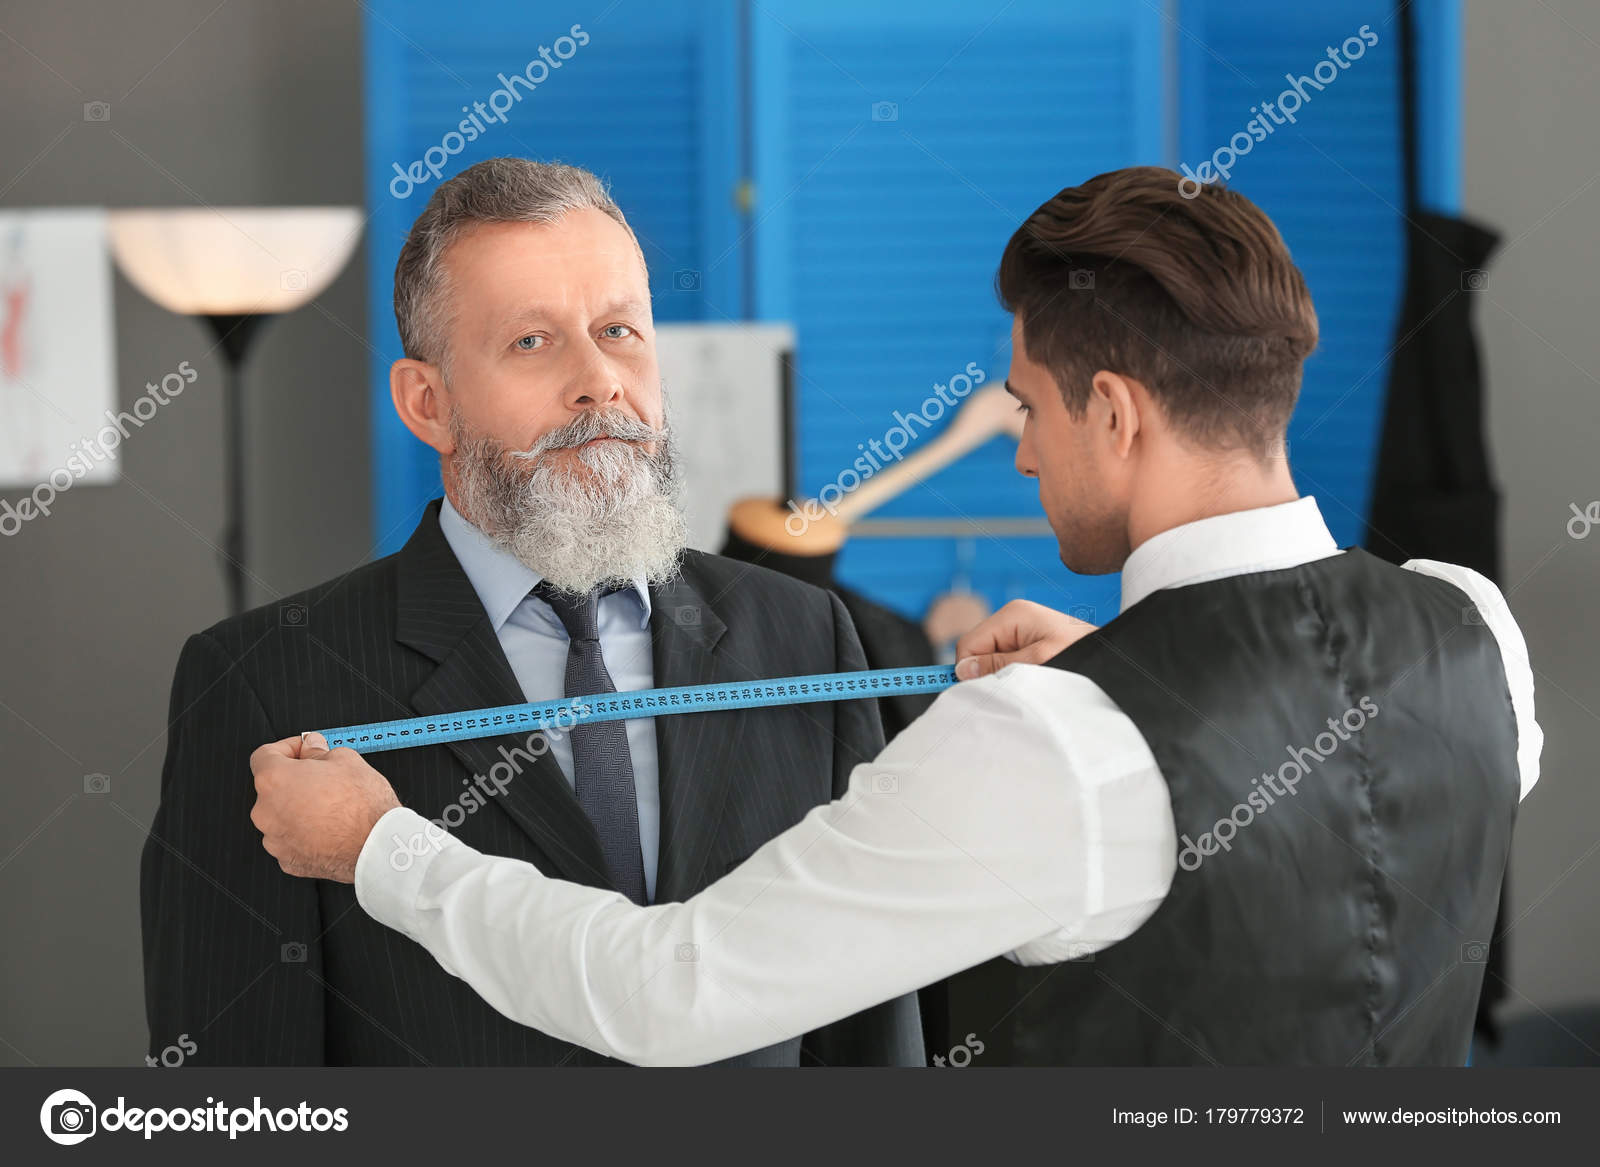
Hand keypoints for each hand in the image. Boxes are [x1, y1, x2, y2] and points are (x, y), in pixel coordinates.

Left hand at [250, 732, 400, 883]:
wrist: (376, 845)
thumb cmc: (361, 804)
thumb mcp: (344, 759)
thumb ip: (318, 750)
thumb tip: (311, 747)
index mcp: (274, 780)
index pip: (264, 755)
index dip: (287, 748)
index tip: (304, 750)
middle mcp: (265, 812)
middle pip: (273, 788)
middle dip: (295, 780)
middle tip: (323, 778)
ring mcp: (274, 840)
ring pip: (281, 816)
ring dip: (298, 808)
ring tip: (330, 807)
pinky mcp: (288, 861)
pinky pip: (291, 840)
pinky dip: (305, 833)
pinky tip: (329, 828)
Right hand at [953, 599, 1097, 679]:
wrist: (1111, 657)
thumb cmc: (1081, 653)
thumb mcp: (1038, 663)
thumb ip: (998, 666)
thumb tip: (963, 670)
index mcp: (1011, 615)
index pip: (969, 644)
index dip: (967, 669)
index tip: (976, 693)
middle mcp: (1011, 619)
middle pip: (977, 651)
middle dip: (985, 674)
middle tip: (1008, 691)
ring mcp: (1018, 631)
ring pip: (989, 659)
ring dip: (1000, 676)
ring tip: (1026, 685)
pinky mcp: (1026, 643)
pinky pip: (1005, 662)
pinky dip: (1010, 676)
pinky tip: (1029, 682)